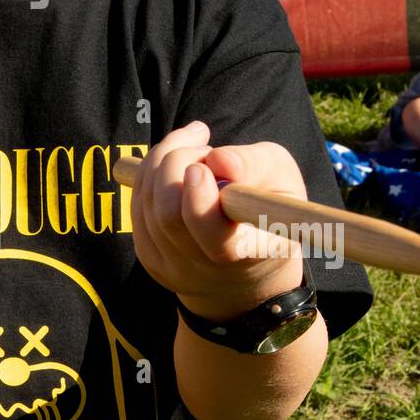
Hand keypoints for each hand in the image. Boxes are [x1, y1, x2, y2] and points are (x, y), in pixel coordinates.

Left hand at [127, 121, 307, 320]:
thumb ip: (255, 164)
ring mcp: (172, 267)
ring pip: (147, 203)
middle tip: (205, 150)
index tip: (199, 169)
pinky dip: (150, 173)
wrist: (245, 269)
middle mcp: (206, 269)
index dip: (199, 203)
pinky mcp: (149, 257)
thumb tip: (218, 161)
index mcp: (251, 252)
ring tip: (196, 154)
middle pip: (169, 214)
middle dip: (178, 161)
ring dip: (164, 160)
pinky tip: (175, 164)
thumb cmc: (268, 211)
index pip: (217, 239)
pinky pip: (137, 204)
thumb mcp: (283, 179)